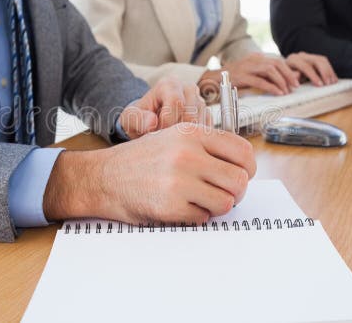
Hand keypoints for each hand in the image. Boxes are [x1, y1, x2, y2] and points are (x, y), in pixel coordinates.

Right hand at [43, 123, 256, 224]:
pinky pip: (203, 217)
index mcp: (192, 133)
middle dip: (235, 192)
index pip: (243, 151)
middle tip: (224, 194)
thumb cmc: (141, 160)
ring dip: (217, 206)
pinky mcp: (170, 205)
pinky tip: (181, 207)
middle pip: (239, 180)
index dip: (248, 168)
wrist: (103, 177)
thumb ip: (206, 146)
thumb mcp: (173, 138)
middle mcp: (188, 153)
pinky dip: (196, 216)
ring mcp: (179, 180)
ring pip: (226, 202)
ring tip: (200, 201)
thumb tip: (243, 165)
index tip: (242, 175)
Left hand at [118, 77, 209, 139]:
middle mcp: (188, 89)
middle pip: (190, 115)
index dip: (166, 122)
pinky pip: (206, 132)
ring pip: (200, 125)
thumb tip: (152, 122)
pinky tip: (179, 140)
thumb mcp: (131, 118)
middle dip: (175, 132)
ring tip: (169, 139)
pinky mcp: (207, 115)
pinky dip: (193, 140)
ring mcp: (200, 102)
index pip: (176, 102)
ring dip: (185, 138)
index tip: (156, 133)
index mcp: (170, 84)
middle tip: (162, 139)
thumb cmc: (140, 118)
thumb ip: (138, 119)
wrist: (149, 121)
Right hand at [199, 53, 299, 95]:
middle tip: (295, 86)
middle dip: (288, 75)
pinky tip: (278, 93)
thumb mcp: (249, 72)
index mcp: (255, 58)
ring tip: (287, 90)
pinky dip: (271, 87)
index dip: (288, 71)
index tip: (296, 81)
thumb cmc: (232, 78)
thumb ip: (263, 74)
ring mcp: (246, 67)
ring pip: (270, 70)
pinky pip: (260, 81)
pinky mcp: (241, 77)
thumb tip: (281, 80)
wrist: (212, 79)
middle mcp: (252, 60)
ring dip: (281, 81)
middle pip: (276, 63)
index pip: (277, 61)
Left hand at [284, 52, 337, 85]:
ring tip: (332, 82)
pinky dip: (330, 71)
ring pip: (323, 60)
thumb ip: (293, 77)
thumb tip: (298, 77)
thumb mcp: (288, 79)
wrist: (287, 73)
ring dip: (329, 72)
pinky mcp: (315, 58)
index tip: (319, 84)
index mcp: (293, 60)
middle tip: (328, 84)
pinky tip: (333, 79)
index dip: (313, 76)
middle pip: (317, 61)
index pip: (305, 66)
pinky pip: (325, 62)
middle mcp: (301, 56)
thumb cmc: (287, 78)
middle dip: (324, 73)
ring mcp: (309, 56)